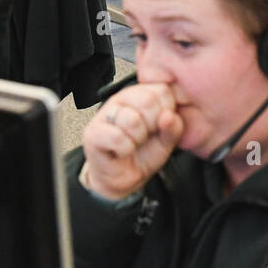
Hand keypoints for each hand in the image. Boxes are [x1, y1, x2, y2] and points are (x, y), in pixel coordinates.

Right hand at [82, 83, 184, 199]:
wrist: (122, 177)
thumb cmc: (142, 153)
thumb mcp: (166, 140)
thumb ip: (174, 127)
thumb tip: (169, 116)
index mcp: (141, 94)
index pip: (162, 90)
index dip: (167, 111)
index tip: (160, 126)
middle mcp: (122, 99)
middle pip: (148, 100)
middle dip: (153, 124)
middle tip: (146, 136)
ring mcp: (105, 114)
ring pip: (132, 120)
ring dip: (138, 139)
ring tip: (132, 143)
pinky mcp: (93, 133)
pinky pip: (118, 138)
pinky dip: (125, 149)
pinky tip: (122, 151)